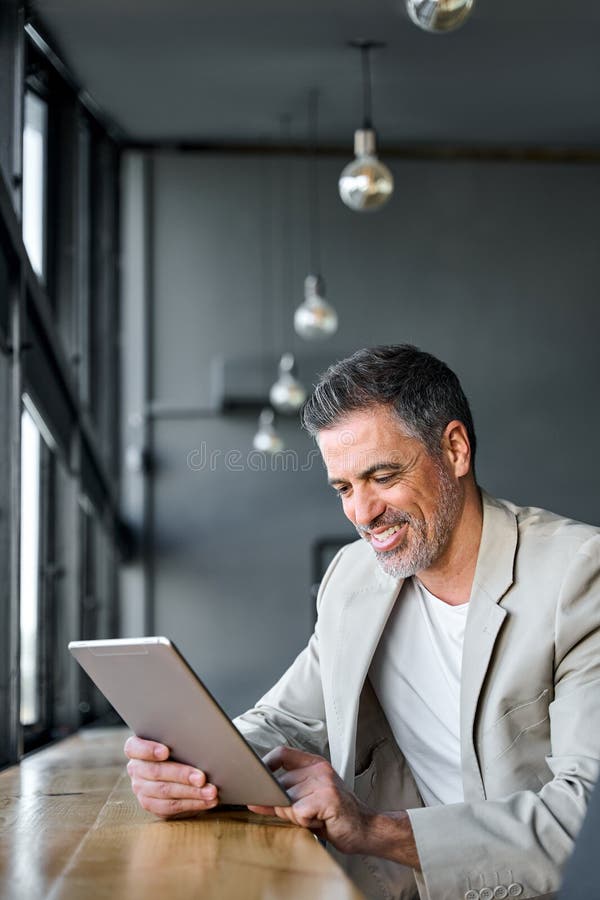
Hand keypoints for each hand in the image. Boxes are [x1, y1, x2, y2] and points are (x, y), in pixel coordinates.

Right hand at [124, 735, 218, 818]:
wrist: (175, 767)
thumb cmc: (177, 746)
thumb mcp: (173, 739)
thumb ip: (178, 737)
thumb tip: (199, 735)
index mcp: (135, 749)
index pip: (134, 748)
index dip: (149, 750)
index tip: (166, 752)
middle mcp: (136, 769)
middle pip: (156, 772)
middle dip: (182, 775)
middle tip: (202, 778)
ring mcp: (141, 789)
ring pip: (166, 792)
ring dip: (192, 793)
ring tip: (211, 791)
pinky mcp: (152, 805)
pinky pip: (172, 807)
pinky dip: (193, 804)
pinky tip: (208, 801)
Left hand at [247, 746, 372, 853]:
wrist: (368, 829)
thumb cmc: (338, 817)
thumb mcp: (309, 802)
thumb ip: (284, 797)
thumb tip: (254, 799)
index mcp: (315, 764)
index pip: (282, 753)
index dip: (265, 766)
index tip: (258, 783)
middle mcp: (319, 769)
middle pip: (280, 783)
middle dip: (281, 804)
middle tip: (302, 815)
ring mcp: (324, 782)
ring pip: (288, 800)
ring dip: (295, 816)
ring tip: (315, 818)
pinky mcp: (328, 798)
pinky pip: (299, 812)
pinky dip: (304, 822)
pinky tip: (320, 822)